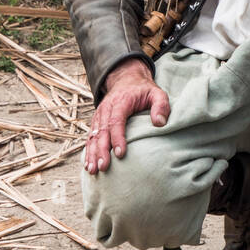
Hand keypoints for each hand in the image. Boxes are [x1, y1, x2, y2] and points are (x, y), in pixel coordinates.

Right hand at [83, 59, 169, 174]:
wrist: (126, 79)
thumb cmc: (144, 90)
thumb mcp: (157, 93)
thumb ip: (161, 106)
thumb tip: (160, 123)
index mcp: (121, 102)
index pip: (117, 121)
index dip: (117, 138)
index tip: (120, 154)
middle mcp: (106, 109)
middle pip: (102, 131)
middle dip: (102, 150)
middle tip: (104, 167)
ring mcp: (100, 115)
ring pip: (94, 136)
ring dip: (92, 153)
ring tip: (93, 170)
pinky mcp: (97, 122)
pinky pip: (90, 137)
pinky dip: (89, 151)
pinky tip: (88, 165)